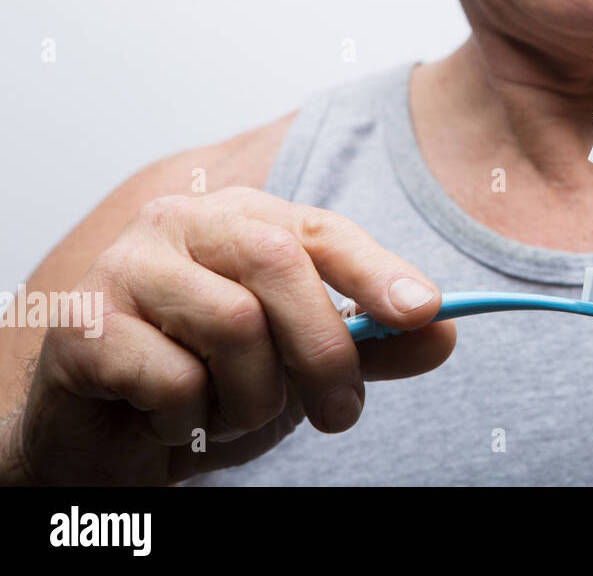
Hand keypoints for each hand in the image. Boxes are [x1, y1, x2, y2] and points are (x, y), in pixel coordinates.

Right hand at [6, 187, 454, 484]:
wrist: (105, 438)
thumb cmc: (206, 381)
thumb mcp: (300, 365)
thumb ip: (367, 345)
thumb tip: (444, 333)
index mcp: (240, 218)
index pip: (321, 231)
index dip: (377, 270)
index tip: (423, 310)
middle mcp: (182, 224)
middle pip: (280, 264)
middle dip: (324, 351)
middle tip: (340, 413)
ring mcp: (127, 267)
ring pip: (234, 324)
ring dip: (252, 396)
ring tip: (230, 411)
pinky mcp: (85, 324)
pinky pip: (174, 377)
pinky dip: (190, 417)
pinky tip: (170, 418)